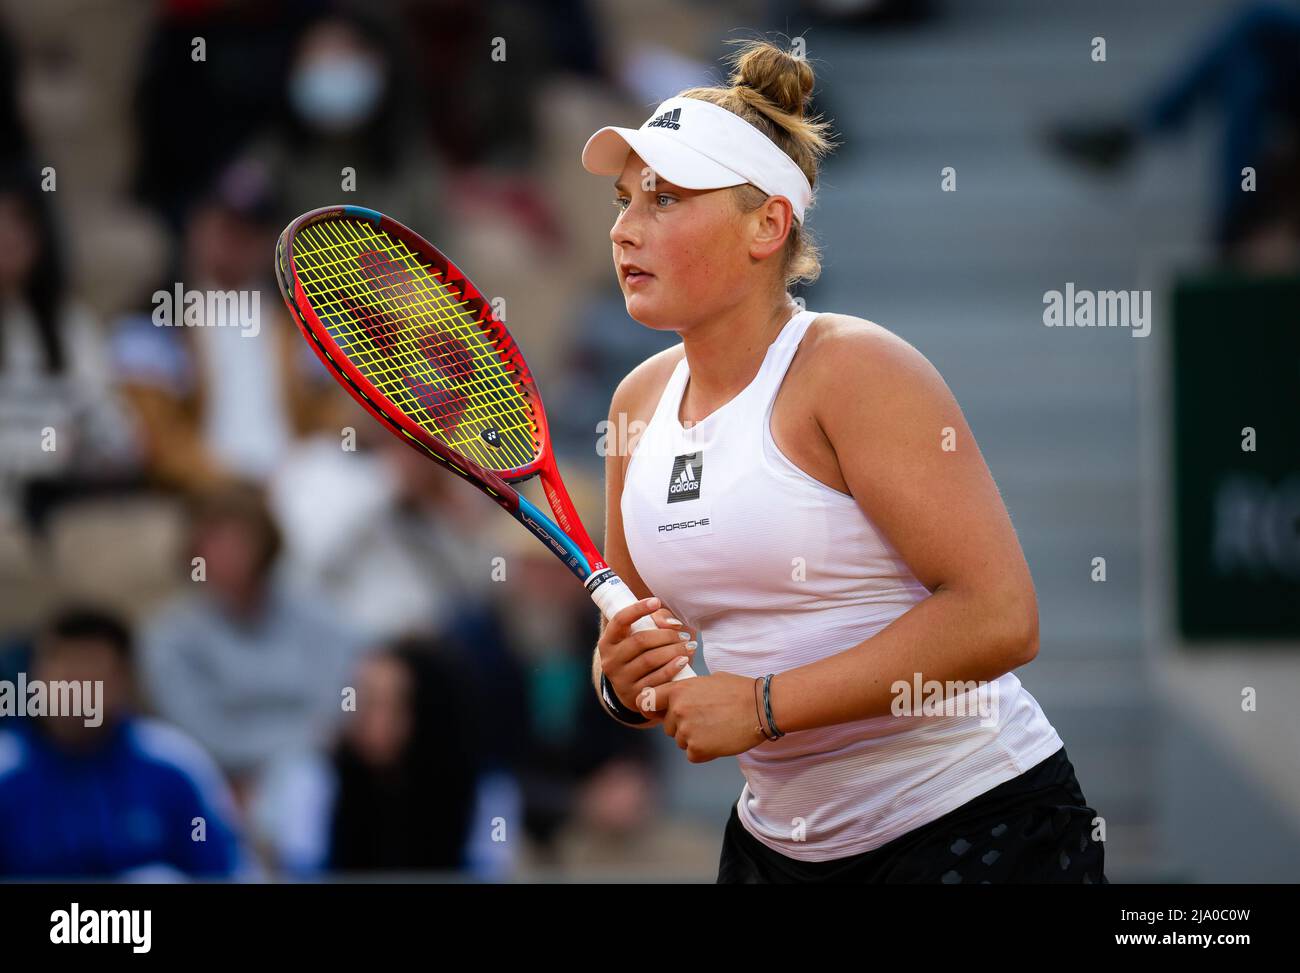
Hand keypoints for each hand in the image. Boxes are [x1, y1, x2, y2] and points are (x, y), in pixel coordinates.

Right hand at [598, 596, 697, 723]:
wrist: (633, 687)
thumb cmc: (641, 653)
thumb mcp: (642, 633)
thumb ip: (656, 620)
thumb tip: (671, 624)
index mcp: (608, 641)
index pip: (619, 620)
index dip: (637, 609)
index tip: (656, 601)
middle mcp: (610, 660)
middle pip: (640, 641)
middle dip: (666, 635)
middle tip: (683, 634)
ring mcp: (620, 680)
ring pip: (649, 660)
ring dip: (673, 651)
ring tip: (688, 646)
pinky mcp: (633, 695)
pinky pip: (655, 680)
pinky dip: (672, 668)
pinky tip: (683, 661)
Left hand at [639, 672, 766, 762]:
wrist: (761, 708)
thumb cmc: (739, 691)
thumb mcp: (708, 680)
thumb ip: (688, 690)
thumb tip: (680, 696)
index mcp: (678, 690)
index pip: (647, 701)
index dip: (652, 709)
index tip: (657, 713)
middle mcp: (677, 711)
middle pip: (667, 726)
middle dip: (681, 726)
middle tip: (705, 721)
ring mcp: (686, 731)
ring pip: (680, 741)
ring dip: (694, 739)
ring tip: (716, 729)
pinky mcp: (697, 750)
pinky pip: (692, 754)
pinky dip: (703, 752)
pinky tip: (719, 740)